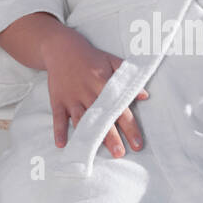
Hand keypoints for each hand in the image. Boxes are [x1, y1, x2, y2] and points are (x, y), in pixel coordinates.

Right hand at [42, 28, 148, 157]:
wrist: (61, 47)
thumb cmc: (89, 56)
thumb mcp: (111, 60)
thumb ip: (128, 77)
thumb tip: (145, 95)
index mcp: (103, 82)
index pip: (120, 108)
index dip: (130, 127)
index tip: (138, 143)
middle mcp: (88, 91)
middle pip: (101, 117)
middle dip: (111, 136)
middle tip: (119, 154)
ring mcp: (72, 97)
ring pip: (82, 119)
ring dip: (89, 136)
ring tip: (95, 152)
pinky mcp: (58, 100)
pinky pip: (58, 117)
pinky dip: (59, 130)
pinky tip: (62, 145)